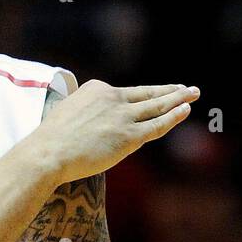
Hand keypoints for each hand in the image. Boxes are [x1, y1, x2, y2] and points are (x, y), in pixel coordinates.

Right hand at [36, 80, 199, 185]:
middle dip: (169, 91)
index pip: (125, 95)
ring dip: (177, 99)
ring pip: (156, 106)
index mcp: (96, 89)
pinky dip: (173, 117)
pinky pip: (156, 125)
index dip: (141, 99)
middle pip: (146, 94)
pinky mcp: (128, 136)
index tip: (154, 97)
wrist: (48, 153)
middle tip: (185, 88)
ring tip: (193, 94)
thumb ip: (85, 113)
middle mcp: (112, 98)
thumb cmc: (51, 141)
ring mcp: (122, 116)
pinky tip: (185, 110)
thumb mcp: (66, 113)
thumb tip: (90, 125)